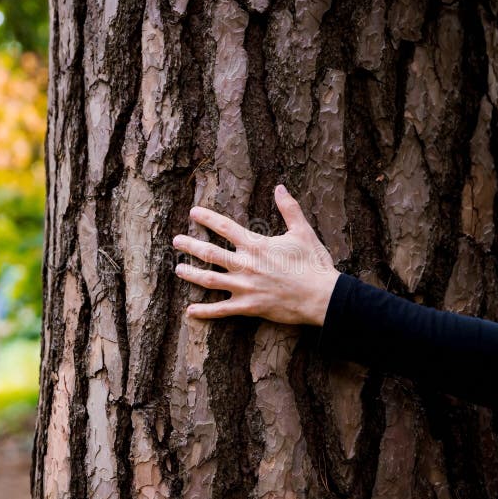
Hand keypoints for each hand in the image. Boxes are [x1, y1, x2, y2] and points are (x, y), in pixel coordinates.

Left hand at [172, 184, 339, 325]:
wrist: (321, 296)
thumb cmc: (313, 264)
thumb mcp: (302, 232)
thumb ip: (289, 209)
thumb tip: (280, 187)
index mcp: (256, 245)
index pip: (225, 227)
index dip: (207, 218)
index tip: (193, 212)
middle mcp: (245, 265)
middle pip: (209, 253)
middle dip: (190, 245)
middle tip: (176, 241)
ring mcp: (244, 287)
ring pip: (209, 280)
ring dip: (191, 274)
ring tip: (178, 270)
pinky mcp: (248, 307)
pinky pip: (221, 310)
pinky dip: (204, 311)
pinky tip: (190, 310)